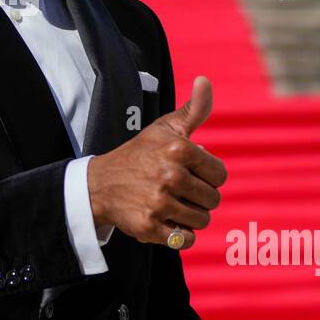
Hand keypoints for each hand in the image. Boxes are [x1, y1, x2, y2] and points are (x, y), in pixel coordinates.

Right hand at [86, 75, 225, 248]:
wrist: (99, 184)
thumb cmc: (139, 154)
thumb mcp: (164, 128)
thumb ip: (193, 109)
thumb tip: (205, 81)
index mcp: (179, 149)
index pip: (220, 175)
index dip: (208, 176)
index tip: (188, 172)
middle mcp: (170, 175)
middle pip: (213, 199)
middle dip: (199, 197)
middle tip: (176, 190)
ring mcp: (159, 203)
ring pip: (202, 220)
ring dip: (190, 216)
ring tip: (171, 205)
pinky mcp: (149, 227)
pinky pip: (186, 239)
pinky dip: (180, 234)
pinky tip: (166, 221)